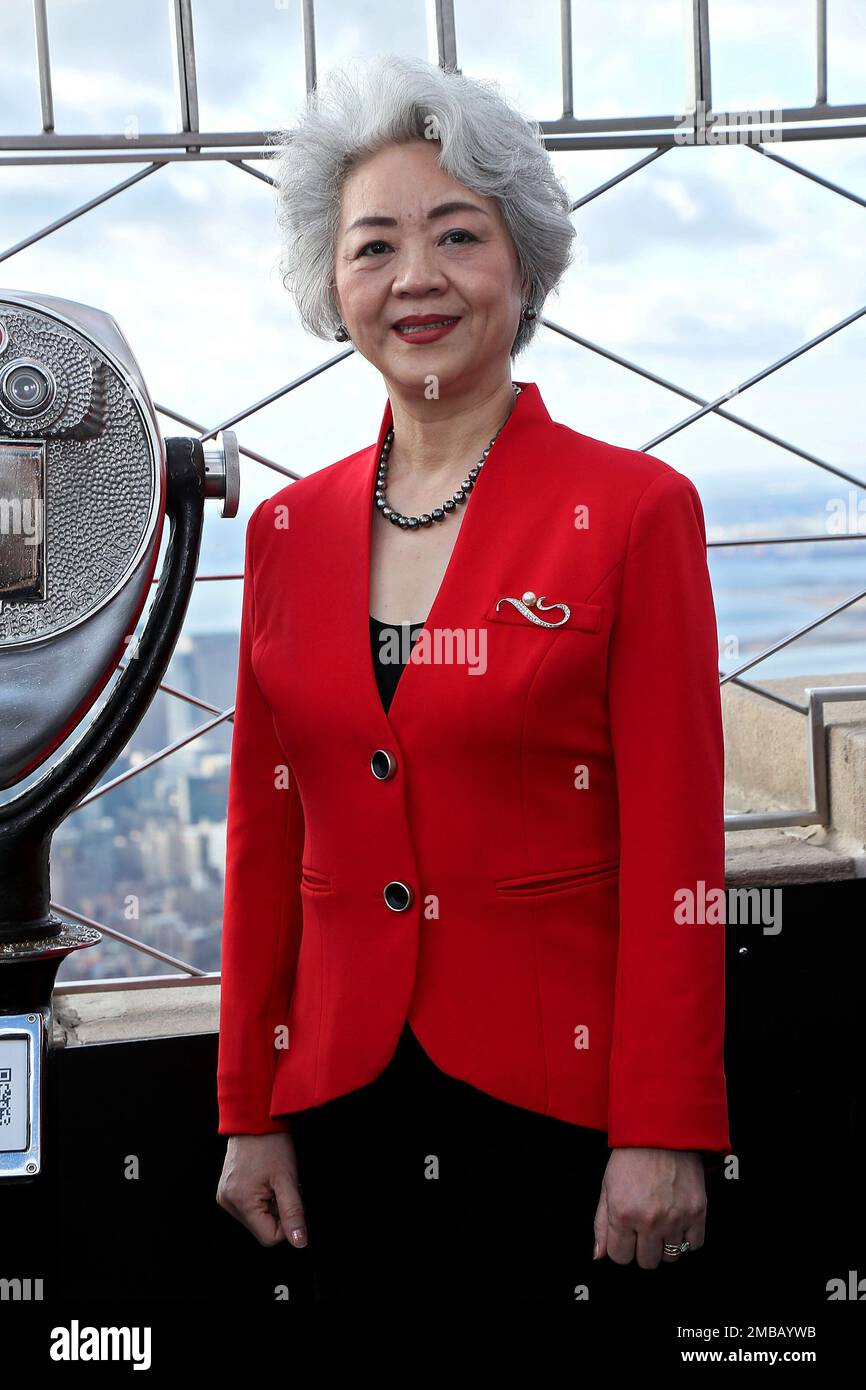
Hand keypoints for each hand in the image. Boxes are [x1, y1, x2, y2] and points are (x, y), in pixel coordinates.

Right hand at [216, 1130, 308, 1247]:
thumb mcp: (287, 1179)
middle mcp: (228, 1203)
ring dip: (269, 1203)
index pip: (269, 1237)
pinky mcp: (225, 1190)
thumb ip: (293, 1212)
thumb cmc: (270, 1143)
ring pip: (256, 1217)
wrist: (253, 1118)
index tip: (291, 1199)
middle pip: (262, 1227)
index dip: (287, 1223)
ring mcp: (224, 1196)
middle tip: (282, 1185)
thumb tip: (299, 1242)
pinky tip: (263, 1178)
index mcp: (241, 1203)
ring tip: (272, 1180)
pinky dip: (260, 1197)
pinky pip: (248, 1206)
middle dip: (277, 1211)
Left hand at [592, 1147, 705, 1268]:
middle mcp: (649, 1221)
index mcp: (623, 1214)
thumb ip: (602, 1224)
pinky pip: (695, 1245)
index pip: (620, 1257)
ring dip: (665, 1245)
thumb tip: (599, 1255)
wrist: (662, 1131)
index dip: (621, 1247)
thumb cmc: (631, 1155)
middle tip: (644, 1230)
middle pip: (646, 1262)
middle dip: (642, 1249)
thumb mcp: (607, 1186)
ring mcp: (676, 1218)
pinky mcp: (697, 1212)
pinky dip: (687, 1240)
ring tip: (662, 1225)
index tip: (626, 1236)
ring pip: (671, 1257)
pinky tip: (679, 1224)